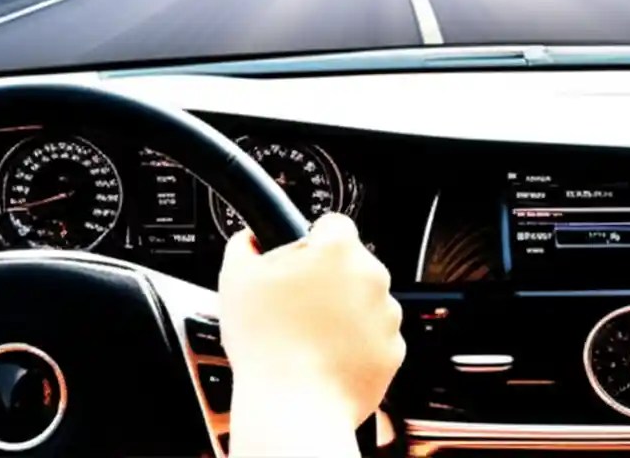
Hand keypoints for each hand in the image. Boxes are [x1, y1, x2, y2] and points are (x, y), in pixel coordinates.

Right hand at [219, 213, 403, 456]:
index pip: (333, 223)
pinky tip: (326, 356)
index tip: (299, 259)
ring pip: (365, 301)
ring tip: (308, 336)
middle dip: (328, 279)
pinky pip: (374, 337)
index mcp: (337, 249)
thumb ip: (245, 246)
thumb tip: (249, 240)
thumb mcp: (236, 279)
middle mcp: (371, 276)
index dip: (312, 240)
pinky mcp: (393, 349)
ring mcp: (387, 314)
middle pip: (351, 264)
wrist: (294, 405)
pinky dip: (356, 343)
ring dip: (343, 311)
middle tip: (296, 303)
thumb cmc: (266, 342)